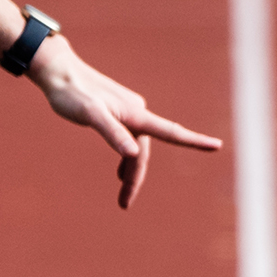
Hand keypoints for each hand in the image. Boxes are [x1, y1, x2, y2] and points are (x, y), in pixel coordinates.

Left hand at [25, 35, 223, 208]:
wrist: (58, 72)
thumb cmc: (71, 94)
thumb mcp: (89, 114)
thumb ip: (111, 133)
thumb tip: (133, 154)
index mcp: (135, 115)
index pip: (171, 132)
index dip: (195, 141)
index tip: (218, 146)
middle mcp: (136, 114)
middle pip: (144, 152)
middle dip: (136, 178)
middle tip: (123, 204)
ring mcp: (128, 113)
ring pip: (136, 147)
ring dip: (131, 170)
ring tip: (122, 193)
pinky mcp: (117, 112)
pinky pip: (129, 139)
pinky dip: (127, 155)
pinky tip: (122, 164)